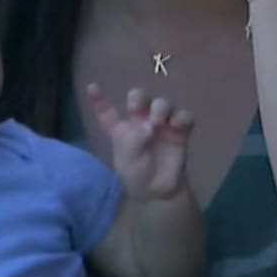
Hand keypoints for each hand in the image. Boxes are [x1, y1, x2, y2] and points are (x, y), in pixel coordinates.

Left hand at [88, 84, 194, 200]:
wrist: (158, 190)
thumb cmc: (136, 174)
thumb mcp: (127, 159)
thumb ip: (135, 140)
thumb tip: (150, 126)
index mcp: (121, 129)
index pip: (109, 112)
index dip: (99, 99)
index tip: (92, 87)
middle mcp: (140, 121)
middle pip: (140, 98)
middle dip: (138, 97)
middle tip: (136, 108)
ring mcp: (161, 124)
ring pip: (162, 104)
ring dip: (160, 108)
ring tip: (157, 122)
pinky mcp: (180, 130)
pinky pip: (184, 116)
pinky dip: (182, 117)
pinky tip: (176, 124)